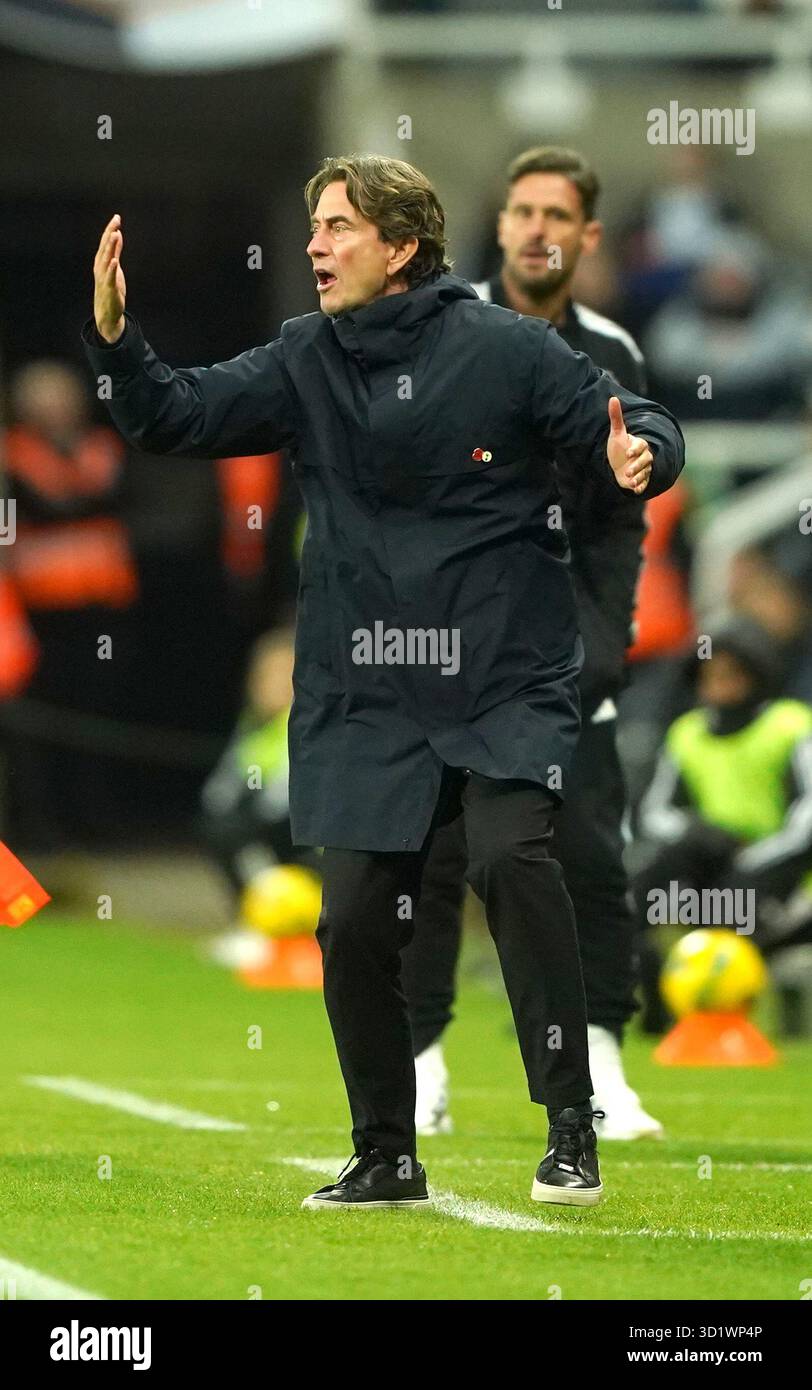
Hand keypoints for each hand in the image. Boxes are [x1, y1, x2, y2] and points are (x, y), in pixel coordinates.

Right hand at [93, 213, 126, 342]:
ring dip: (110, 247)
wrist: (107, 312)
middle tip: (116, 220)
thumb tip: (117, 234)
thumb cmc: (110, 287)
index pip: (105, 242)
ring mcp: (104, 277)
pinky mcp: (109, 288)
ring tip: (115, 234)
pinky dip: (112, 269)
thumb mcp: (114, 266)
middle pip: (105, 247)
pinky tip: (115, 261)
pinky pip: (110, 277)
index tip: (117, 217)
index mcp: (101, 261)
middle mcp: (100, 267)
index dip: (110, 229)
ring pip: (107, 259)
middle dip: (110, 233)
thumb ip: (116, 250)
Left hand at [606, 396, 652, 494]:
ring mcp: (643, 469)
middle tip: (627, 472)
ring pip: (645, 473)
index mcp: (639, 444)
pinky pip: (644, 483)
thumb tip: (613, 398)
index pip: (641, 446)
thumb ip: (616, 417)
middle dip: (637, 466)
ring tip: (630, 483)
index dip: (636, 449)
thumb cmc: (619, 447)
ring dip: (638, 478)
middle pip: (645, 461)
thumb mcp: (616, 433)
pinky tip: (635, 491)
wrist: (620, 462)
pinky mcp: (641, 479)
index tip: (627, 453)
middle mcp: (644, 457)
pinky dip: (640, 487)